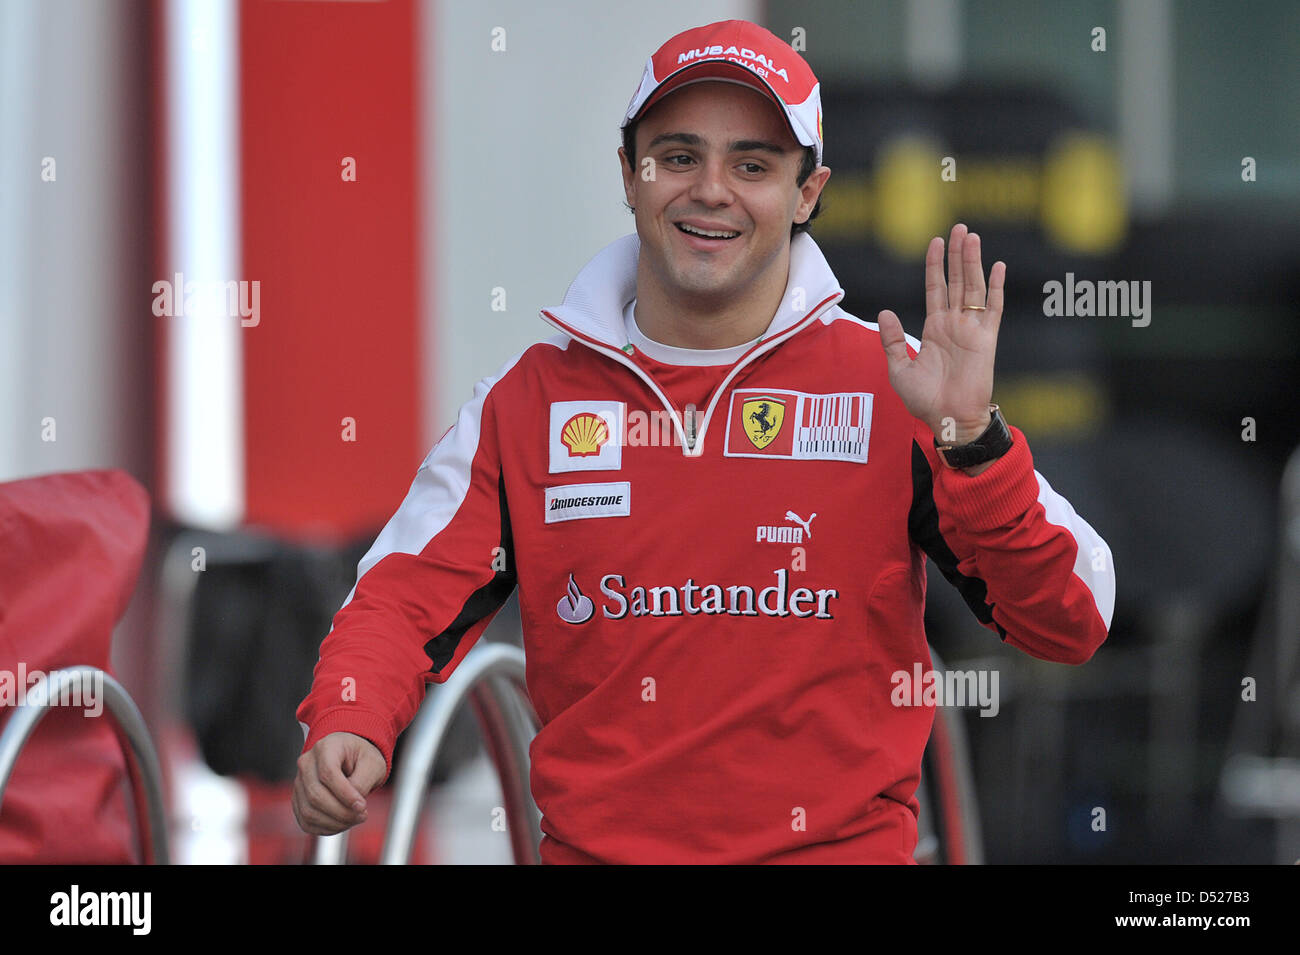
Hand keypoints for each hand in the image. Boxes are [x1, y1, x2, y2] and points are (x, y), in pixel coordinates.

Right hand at [292, 731, 386, 835]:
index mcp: (326, 748)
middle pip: (316, 795)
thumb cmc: (362, 756)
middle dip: (341, 812)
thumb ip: (363, 782)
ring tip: (354, 819)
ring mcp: (299, 782)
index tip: (362, 806)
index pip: (328, 773)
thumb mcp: (372, 763)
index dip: (345, 794)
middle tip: (362, 815)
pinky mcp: (298, 799)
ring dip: (334, 822)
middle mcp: (307, 763)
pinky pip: (305, 821)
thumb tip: (353, 805)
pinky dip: (325, 828)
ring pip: (309, 811)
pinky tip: (342, 823)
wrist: (351, 756)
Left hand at [876, 223, 1004, 444]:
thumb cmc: (924, 400)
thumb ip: (893, 340)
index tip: (936, 242)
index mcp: (934, 328)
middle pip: (957, 280)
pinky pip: (993, 308)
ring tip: (972, 237)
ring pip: (973, 287)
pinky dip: (996, 287)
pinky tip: (997, 266)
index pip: (936, 288)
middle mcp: (954, 324)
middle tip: (959, 227)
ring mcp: (972, 329)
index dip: (936, 265)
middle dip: (957, 254)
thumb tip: (885, 312)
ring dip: (973, 262)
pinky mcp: (987, 339)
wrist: (948, 419)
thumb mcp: (899, 369)